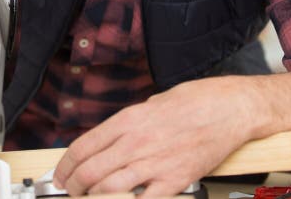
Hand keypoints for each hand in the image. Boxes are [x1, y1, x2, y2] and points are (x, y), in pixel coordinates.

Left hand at [52, 77, 258, 196]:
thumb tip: (109, 141)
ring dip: (92, 198)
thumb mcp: (151, 103)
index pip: (82, 147)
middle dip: (74, 186)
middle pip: (89, 172)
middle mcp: (136, 142)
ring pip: (108, 189)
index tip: (61, 175)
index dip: (66, 166)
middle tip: (70, 191)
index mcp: (127, 120)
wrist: (230, 108)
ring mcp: (154, 163)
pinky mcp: (174, 181)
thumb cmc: (195, 101)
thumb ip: (128, 125)